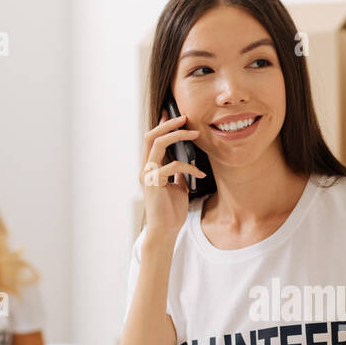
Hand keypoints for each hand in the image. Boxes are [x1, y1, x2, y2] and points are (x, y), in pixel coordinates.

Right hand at [138, 111, 206, 237]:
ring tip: (195, 135)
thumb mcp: (177, 187)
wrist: (165, 230)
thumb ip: (178, 174)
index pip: (152, 140)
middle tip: (185, 118)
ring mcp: (148, 175)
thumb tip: (186, 164)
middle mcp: (146, 168)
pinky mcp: (154, 183)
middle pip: (151, 136)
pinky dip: (188, 167)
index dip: (162, 124)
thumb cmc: (171, 211)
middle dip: (168, 124)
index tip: (175, 114)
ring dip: (177, 136)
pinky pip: (171, 166)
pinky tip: (200, 174)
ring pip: (157, 144)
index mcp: (150, 167)